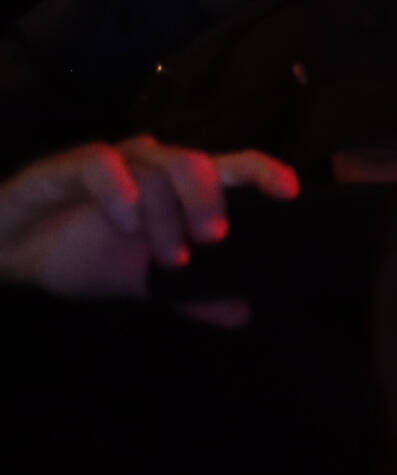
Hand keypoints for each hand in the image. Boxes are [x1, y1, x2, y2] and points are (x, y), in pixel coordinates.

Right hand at [0, 138, 297, 299]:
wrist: (10, 252)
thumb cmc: (81, 255)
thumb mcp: (142, 283)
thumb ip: (193, 294)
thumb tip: (245, 313)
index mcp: (177, 189)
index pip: (233, 166)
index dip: (265, 172)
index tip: (290, 195)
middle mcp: (152, 166)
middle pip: (200, 161)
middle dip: (212, 202)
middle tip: (212, 241)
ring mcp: (114, 163)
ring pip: (158, 167)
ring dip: (169, 213)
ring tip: (167, 256)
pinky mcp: (69, 167)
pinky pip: (102, 164)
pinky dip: (119, 192)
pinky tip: (123, 223)